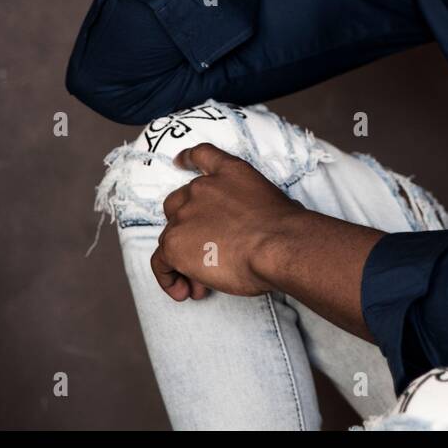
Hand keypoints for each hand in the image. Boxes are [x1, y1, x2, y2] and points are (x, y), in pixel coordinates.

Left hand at [150, 142, 304, 300]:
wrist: (278, 245)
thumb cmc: (287, 229)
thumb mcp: (276, 202)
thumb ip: (257, 207)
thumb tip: (260, 226)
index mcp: (230, 173)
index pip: (202, 156)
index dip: (187, 160)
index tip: (179, 163)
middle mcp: (201, 189)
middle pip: (178, 205)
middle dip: (188, 229)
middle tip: (207, 255)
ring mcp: (185, 215)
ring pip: (171, 238)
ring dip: (183, 260)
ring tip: (203, 285)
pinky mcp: (175, 244)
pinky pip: (160, 262)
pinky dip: (168, 277)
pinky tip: (184, 291)